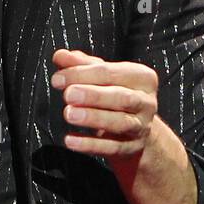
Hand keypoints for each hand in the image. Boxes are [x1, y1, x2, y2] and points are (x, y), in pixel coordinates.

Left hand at [50, 48, 159, 162]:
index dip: (82, 74)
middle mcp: (145, 102)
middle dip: (93, 95)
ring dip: (93, 118)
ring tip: (69, 114)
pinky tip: (71, 140)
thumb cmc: (117, 94)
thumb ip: (81, 64)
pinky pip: (111, 147)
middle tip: (68, 94)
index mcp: (141, 77)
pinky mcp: (132, 148)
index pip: (110, 72)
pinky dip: (90, 145)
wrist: (138, 129)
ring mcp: (141, 126)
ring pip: (119, 122)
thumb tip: (60, 56)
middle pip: (120, 97)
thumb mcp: (103, 75)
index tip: (58, 79)